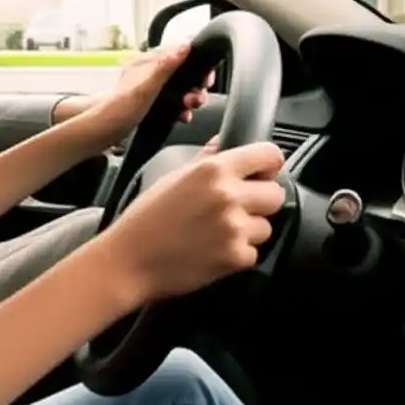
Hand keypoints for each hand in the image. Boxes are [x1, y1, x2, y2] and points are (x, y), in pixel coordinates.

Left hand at [64, 44, 212, 150]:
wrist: (100, 131)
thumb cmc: (118, 109)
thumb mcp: (146, 86)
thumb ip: (166, 66)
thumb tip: (185, 45)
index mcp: (148, 63)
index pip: (180, 53)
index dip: (197, 64)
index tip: (205, 78)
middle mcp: (149, 73)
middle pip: (183, 72)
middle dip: (196, 85)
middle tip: (197, 98)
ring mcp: (149, 88)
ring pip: (179, 88)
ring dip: (190, 98)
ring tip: (190, 107)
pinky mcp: (149, 104)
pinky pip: (172, 103)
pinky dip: (180, 109)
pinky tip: (182, 116)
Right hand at [98, 141, 285, 302]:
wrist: (128, 261)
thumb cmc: (144, 220)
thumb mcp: (171, 177)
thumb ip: (205, 158)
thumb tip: (224, 143)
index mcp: (213, 170)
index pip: (270, 155)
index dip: (268, 167)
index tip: (262, 175)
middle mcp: (228, 195)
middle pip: (276, 193)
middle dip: (259, 202)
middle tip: (234, 210)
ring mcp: (234, 227)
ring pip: (267, 225)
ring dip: (249, 231)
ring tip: (217, 233)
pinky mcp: (236, 257)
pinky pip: (254, 252)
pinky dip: (237, 255)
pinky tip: (211, 251)